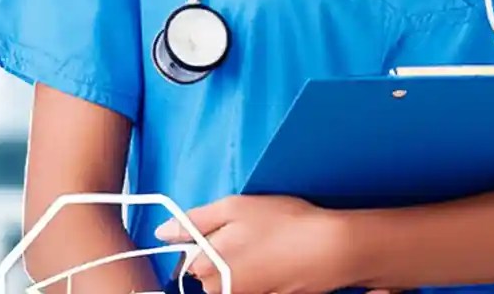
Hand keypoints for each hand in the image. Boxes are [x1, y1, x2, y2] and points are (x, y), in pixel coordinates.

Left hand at [153, 195, 364, 293]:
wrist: (331, 249)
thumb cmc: (281, 222)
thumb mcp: (233, 208)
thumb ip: (193, 221)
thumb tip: (161, 233)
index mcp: (206, 267)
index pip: (186, 258)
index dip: (203, 240)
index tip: (223, 229)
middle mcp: (220, 291)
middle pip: (207, 272)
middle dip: (220, 255)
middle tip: (249, 233)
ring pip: (229, 281)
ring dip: (240, 266)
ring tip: (266, 246)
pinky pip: (251, 287)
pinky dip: (260, 275)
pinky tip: (277, 260)